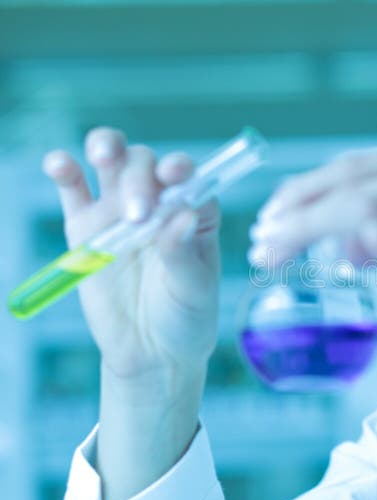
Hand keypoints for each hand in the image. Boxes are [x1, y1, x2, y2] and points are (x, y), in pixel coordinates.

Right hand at [44, 127, 220, 379]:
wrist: (151, 351)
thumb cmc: (185, 316)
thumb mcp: (193, 290)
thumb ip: (184, 254)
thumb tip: (182, 216)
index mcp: (194, 211)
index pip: (188, 177)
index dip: (180, 167)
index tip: (174, 175)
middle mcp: (159, 201)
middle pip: (146, 164)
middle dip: (139, 177)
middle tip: (137, 215)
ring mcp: (120, 209)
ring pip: (111, 160)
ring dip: (106, 147)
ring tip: (102, 157)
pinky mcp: (86, 225)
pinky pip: (72, 188)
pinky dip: (63, 169)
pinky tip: (60, 166)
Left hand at [249, 142, 376, 448]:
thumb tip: (345, 244)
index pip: (356, 168)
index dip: (305, 191)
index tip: (271, 218)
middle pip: (352, 182)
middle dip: (296, 211)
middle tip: (259, 240)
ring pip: (369, 204)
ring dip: (313, 227)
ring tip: (274, 251)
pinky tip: (344, 246)